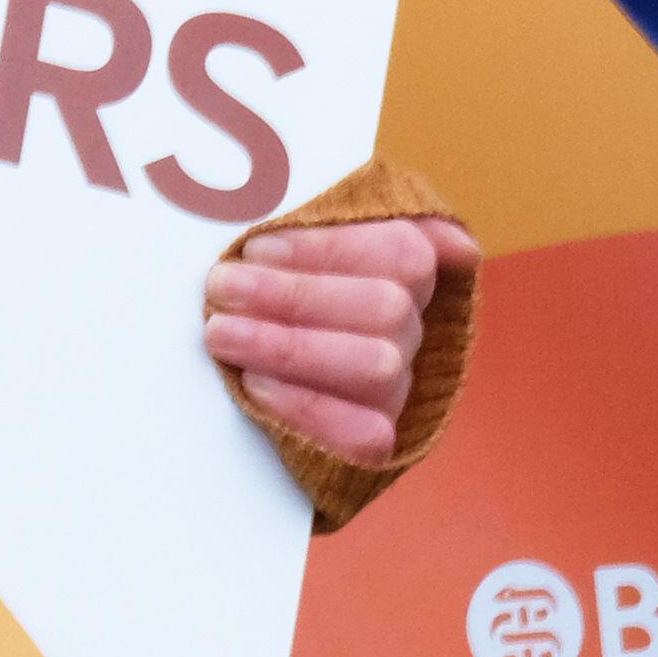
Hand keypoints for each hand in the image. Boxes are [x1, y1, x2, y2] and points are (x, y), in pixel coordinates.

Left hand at [210, 213, 474, 468]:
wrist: (253, 383)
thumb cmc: (263, 288)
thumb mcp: (284, 238)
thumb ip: (324, 215)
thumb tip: (438, 234)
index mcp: (402, 271)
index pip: (402, 251)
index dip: (331, 248)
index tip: (255, 247)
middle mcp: (409, 329)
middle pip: (386, 308)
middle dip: (293, 296)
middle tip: (220, 288)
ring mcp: (398, 386)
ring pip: (377, 367)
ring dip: (288, 347)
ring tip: (219, 333)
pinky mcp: (377, 441)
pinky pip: (366, 434)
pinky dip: (307, 407)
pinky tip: (254, 385)